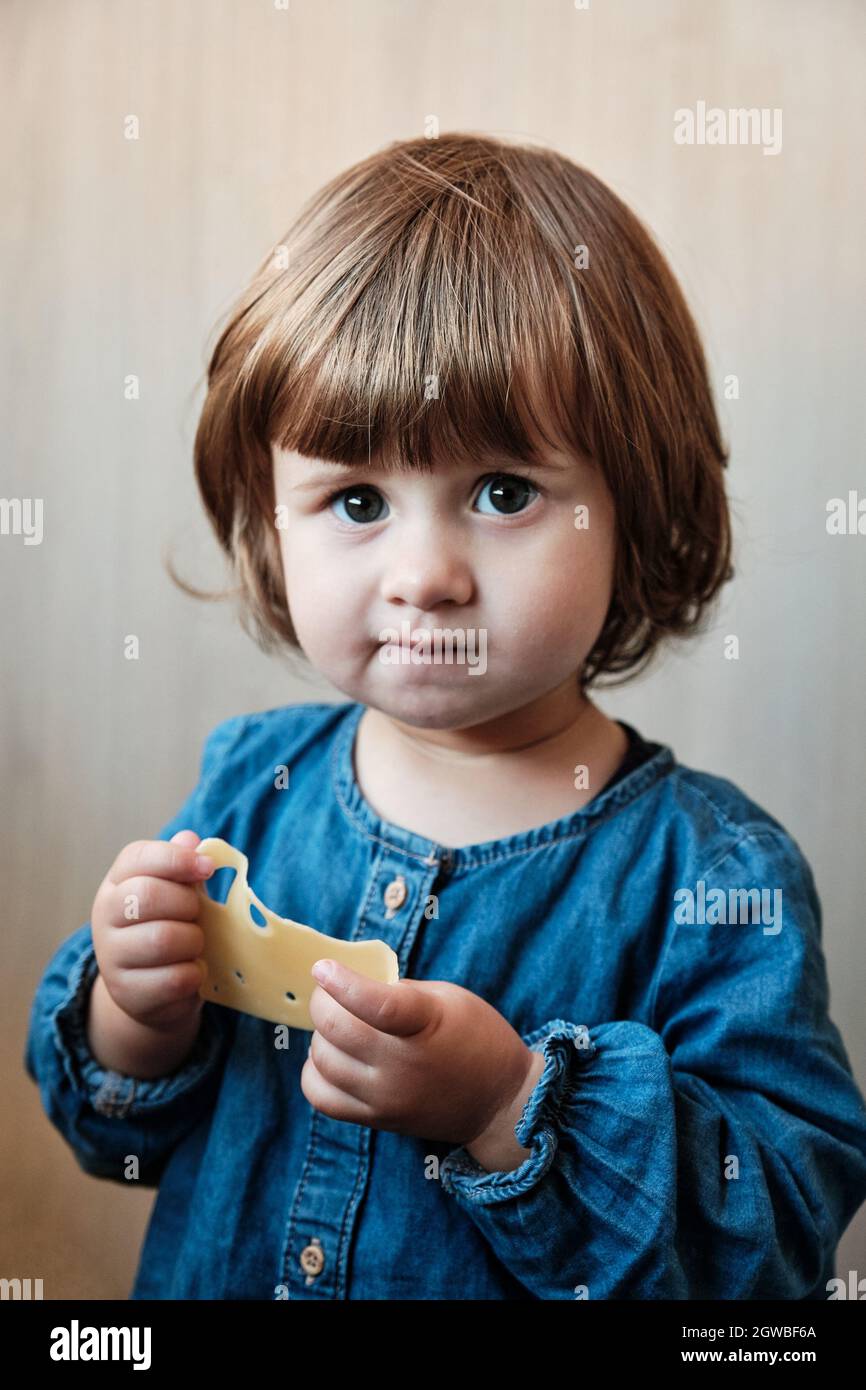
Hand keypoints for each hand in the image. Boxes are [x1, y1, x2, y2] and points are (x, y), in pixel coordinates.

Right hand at [90, 829, 215, 1030]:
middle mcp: (105, 916)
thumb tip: (191, 839)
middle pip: (148, 896)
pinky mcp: (127, 993)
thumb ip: (183, 866)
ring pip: (162, 939)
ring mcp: (111, 956)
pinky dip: (195, 973)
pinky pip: (174, 978)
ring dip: (193, 941)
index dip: (177, 859)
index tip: (208, 869)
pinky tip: (193, 970)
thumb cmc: (169, 926)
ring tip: (195, 944)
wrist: (151, 988)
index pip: (139, 857)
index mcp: (117, 882)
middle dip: (187, 904)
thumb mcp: (176, 892)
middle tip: (197, 915)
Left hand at [301, 959, 539, 1152]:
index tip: (322, 968)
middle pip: (336, 1029)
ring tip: (337, 1026)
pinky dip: (315, 1073)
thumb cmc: (476, 1038)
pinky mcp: (377, 1120)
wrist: (499, 1102)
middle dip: (322, 1001)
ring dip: (321, 1036)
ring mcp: (387, 1097)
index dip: (342, 983)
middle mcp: (402, 1065)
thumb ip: (400, 991)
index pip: (375, 1005)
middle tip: (328, 992)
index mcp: (425, 1025)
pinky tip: (331, 1058)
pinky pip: (322, 1097)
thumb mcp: (448, 998)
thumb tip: (354, 989)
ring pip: (323, 1060)